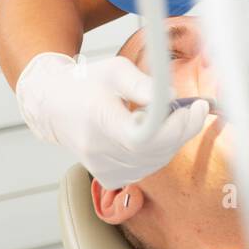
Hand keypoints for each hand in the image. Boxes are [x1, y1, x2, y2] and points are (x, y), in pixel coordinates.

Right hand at [15, 52, 208, 187]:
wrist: (54, 108)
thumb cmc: (86, 84)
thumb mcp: (114, 70)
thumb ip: (143, 83)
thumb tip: (173, 98)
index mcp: (98, 121)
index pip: (145, 137)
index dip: (175, 126)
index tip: (194, 107)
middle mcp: (98, 151)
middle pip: (156, 151)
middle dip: (184, 128)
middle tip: (195, 108)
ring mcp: (103, 169)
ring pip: (156, 162)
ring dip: (173, 140)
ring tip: (170, 116)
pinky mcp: (109, 178)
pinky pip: (147, 168)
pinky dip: (159, 152)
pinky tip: (153, 134)